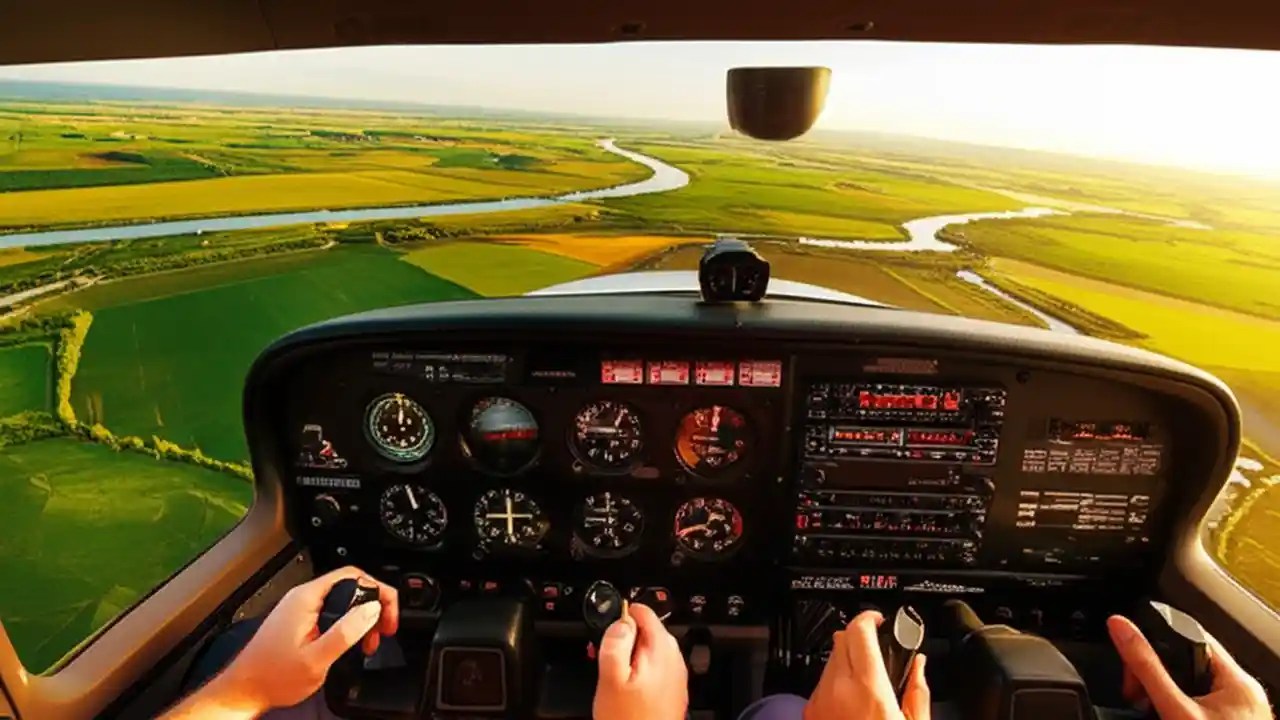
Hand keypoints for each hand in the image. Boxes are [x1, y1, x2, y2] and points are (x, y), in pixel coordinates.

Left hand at [218, 566, 399, 712]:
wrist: (244, 691)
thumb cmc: (273, 677)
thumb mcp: (316, 658)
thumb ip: (346, 631)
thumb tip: (372, 608)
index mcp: (307, 598)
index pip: (354, 576)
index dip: (379, 592)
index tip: (389, 615)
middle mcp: (303, 597)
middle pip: (351, 586)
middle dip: (373, 606)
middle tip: (384, 630)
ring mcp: (300, 608)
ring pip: (342, 600)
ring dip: (362, 619)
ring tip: (369, 642)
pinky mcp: (299, 620)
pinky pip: (332, 612)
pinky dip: (348, 625)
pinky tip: (351, 644)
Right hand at [593, 603, 688, 719]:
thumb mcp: (611, 678)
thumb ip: (615, 643)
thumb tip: (622, 620)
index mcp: (661, 650)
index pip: (644, 612)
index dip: (622, 618)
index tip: (609, 635)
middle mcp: (673, 659)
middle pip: (647, 631)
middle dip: (624, 640)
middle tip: (607, 661)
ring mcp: (675, 675)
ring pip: (648, 651)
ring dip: (630, 658)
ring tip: (614, 679)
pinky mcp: (672, 690)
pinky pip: (653, 669)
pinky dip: (638, 673)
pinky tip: (626, 692)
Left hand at [805, 611, 929, 719]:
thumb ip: (917, 691)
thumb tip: (918, 664)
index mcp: (868, 689)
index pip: (859, 630)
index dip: (870, 618)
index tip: (879, 620)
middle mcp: (838, 690)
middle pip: (842, 638)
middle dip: (859, 636)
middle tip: (877, 647)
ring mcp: (820, 701)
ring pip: (830, 659)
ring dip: (847, 659)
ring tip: (868, 679)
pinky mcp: (810, 711)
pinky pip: (822, 682)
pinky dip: (837, 681)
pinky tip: (854, 698)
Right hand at [1107, 615, 1270, 719]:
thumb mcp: (1174, 710)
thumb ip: (1147, 669)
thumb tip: (1122, 628)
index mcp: (1238, 681)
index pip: (1194, 637)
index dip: (1160, 641)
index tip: (1135, 657)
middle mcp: (1244, 694)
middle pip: (1189, 663)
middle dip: (1158, 675)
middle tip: (1139, 695)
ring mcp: (1239, 714)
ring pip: (1191, 687)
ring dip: (1164, 694)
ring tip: (1150, 709)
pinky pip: (1199, 706)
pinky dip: (1178, 709)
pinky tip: (1166, 717)